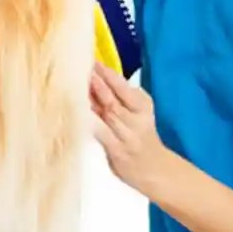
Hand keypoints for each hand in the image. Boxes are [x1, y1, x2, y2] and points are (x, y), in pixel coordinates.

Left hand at [89, 60, 172, 195]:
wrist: (155, 169)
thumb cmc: (140, 138)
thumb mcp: (137, 113)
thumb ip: (118, 99)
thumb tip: (92, 79)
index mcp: (143, 105)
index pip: (123, 86)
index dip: (108, 74)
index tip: (93, 62)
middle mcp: (137, 118)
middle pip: (114, 97)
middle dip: (98, 83)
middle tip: (82, 68)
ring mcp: (127, 135)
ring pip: (108, 112)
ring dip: (92, 99)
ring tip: (77, 86)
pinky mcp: (118, 150)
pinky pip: (101, 132)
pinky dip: (90, 121)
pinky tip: (79, 113)